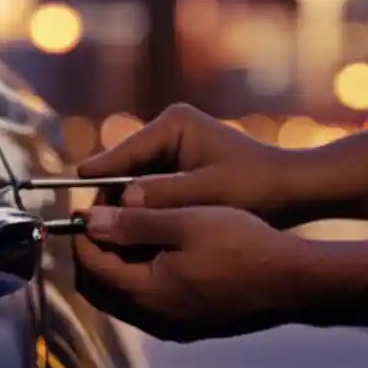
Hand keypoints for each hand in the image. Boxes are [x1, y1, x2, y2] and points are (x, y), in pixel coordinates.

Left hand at [73, 205, 307, 341]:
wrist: (293, 280)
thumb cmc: (243, 244)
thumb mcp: (185, 220)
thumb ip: (133, 222)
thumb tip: (88, 221)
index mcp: (146, 293)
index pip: (91, 264)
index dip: (82, 231)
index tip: (90, 202)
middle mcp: (153, 318)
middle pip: (99, 287)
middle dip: (93, 250)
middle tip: (104, 213)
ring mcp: (172, 326)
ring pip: (122, 296)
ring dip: (116, 263)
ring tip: (129, 223)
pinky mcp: (190, 325)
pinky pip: (147, 302)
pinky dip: (139, 275)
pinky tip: (157, 246)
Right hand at [80, 103, 307, 225]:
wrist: (294, 189)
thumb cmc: (256, 187)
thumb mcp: (206, 195)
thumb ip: (160, 198)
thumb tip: (115, 206)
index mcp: (172, 124)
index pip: (121, 155)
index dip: (97, 185)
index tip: (73, 209)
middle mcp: (168, 131)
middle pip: (123, 171)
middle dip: (112, 203)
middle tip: (92, 236)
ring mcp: (174, 149)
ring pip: (135, 185)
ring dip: (128, 211)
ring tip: (111, 243)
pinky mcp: (181, 169)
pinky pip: (152, 192)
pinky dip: (146, 214)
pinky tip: (139, 240)